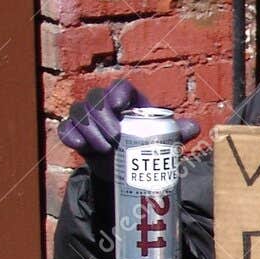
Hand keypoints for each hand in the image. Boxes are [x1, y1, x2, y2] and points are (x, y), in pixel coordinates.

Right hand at [57, 77, 198, 162]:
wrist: (126, 170)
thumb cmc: (146, 147)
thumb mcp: (163, 140)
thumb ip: (177, 133)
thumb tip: (193, 128)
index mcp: (127, 100)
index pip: (119, 88)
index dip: (117, 94)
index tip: (120, 107)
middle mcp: (104, 104)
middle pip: (95, 98)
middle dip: (102, 117)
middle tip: (115, 138)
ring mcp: (87, 118)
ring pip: (79, 111)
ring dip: (89, 129)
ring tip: (104, 149)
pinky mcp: (75, 133)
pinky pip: (66, 128)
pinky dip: (71, 135)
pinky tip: (80, 146)